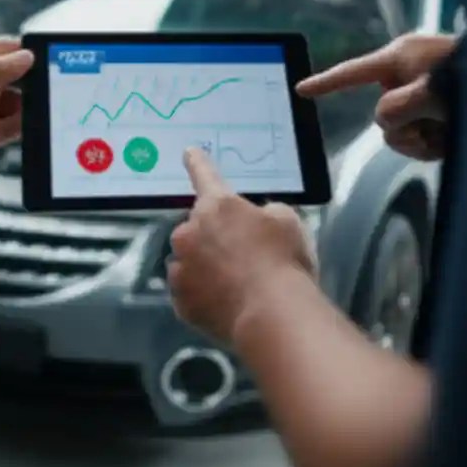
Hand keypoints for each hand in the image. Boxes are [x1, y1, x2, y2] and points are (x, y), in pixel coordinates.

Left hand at [0, 37, 32, 163]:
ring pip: (19, 113)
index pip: (21, 51)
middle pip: (28, 89)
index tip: (44, 82)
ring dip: (7, 127)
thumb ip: (4, 70)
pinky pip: (8, 130)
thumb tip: (29, 55)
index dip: (35, 64)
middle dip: (22, 109)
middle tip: (7, 117)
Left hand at [168, 149, 316, 344]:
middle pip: (197, 228)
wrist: (272, 314)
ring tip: (237, 285)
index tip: (188, 152)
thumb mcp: (286, 223)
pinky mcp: (179, 300)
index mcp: (217, 206)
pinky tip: (226, 302)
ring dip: (206, 266)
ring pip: (190, 261)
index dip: (198, 163)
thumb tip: (256, 219)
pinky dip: (202, 294)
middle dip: (214, 238)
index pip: (205, 175)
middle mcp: (189, 232)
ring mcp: (180, 267)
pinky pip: (188, 291)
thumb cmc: (283, 262)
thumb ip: (264, 213)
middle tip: (243, 257)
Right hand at [297, 34, 456, 160]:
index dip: (325, 83)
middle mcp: (406, 72)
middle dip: (405, 132)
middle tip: (433, 129)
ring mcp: (422, 91)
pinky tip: (454, 135)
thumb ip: (393, 110)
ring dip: (423, 140)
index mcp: (398, 58)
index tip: (301, 90)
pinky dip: (436, 140)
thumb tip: (386, 122)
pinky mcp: (438, 107)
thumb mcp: (425, 95)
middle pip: (382, 117)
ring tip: (449, 133)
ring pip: (401, 132)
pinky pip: (421, 133)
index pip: (351, 72)